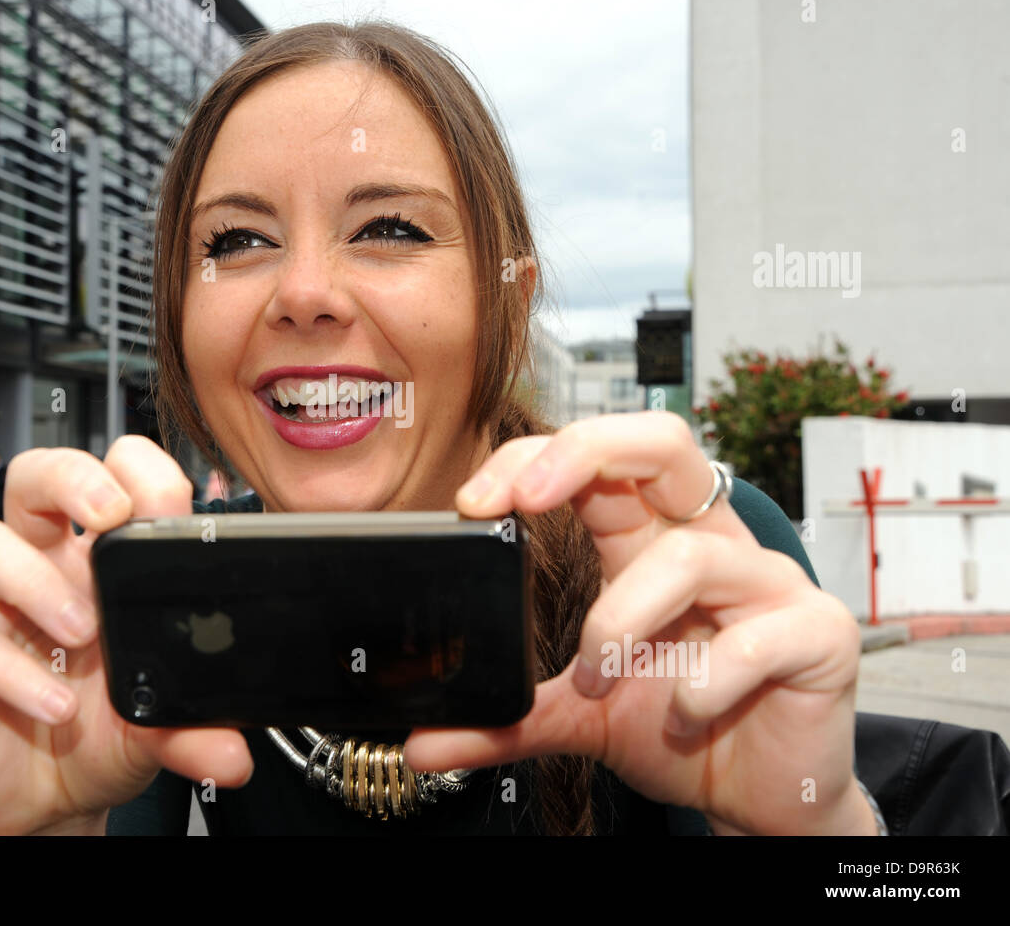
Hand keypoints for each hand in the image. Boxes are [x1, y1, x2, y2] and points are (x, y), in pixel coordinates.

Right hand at [0, 436, 252, 834]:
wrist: (49, 802)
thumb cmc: (101, 737)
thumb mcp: (159, 730)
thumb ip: (194, 732)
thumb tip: (235, 755)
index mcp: (97, 563)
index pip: (111, 480)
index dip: (134, 471)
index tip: (165, 502)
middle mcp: (41, 569)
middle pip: (33, 478)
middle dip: (69, 477)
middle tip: (109, 515)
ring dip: (34, 580)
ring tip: (81, 632)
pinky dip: (13, 672)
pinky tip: (54, 704)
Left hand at [404, 412, 875, 834]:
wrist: (761, 798)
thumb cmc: (680, 731)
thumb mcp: (583, 718)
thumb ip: (510, 719)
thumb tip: (422, 744)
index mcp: (650, 543)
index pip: (597, 461)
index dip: (536, 458)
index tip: (474, 502)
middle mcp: (709, 546)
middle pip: (663, 443)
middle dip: (585, 450)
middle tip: (521, 499)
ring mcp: (768, 586)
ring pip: (691, 556)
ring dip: (623, 619)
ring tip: (599, 678)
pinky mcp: (818, 635)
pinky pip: (760, 634)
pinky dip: (707, 677)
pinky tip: (683, 709)